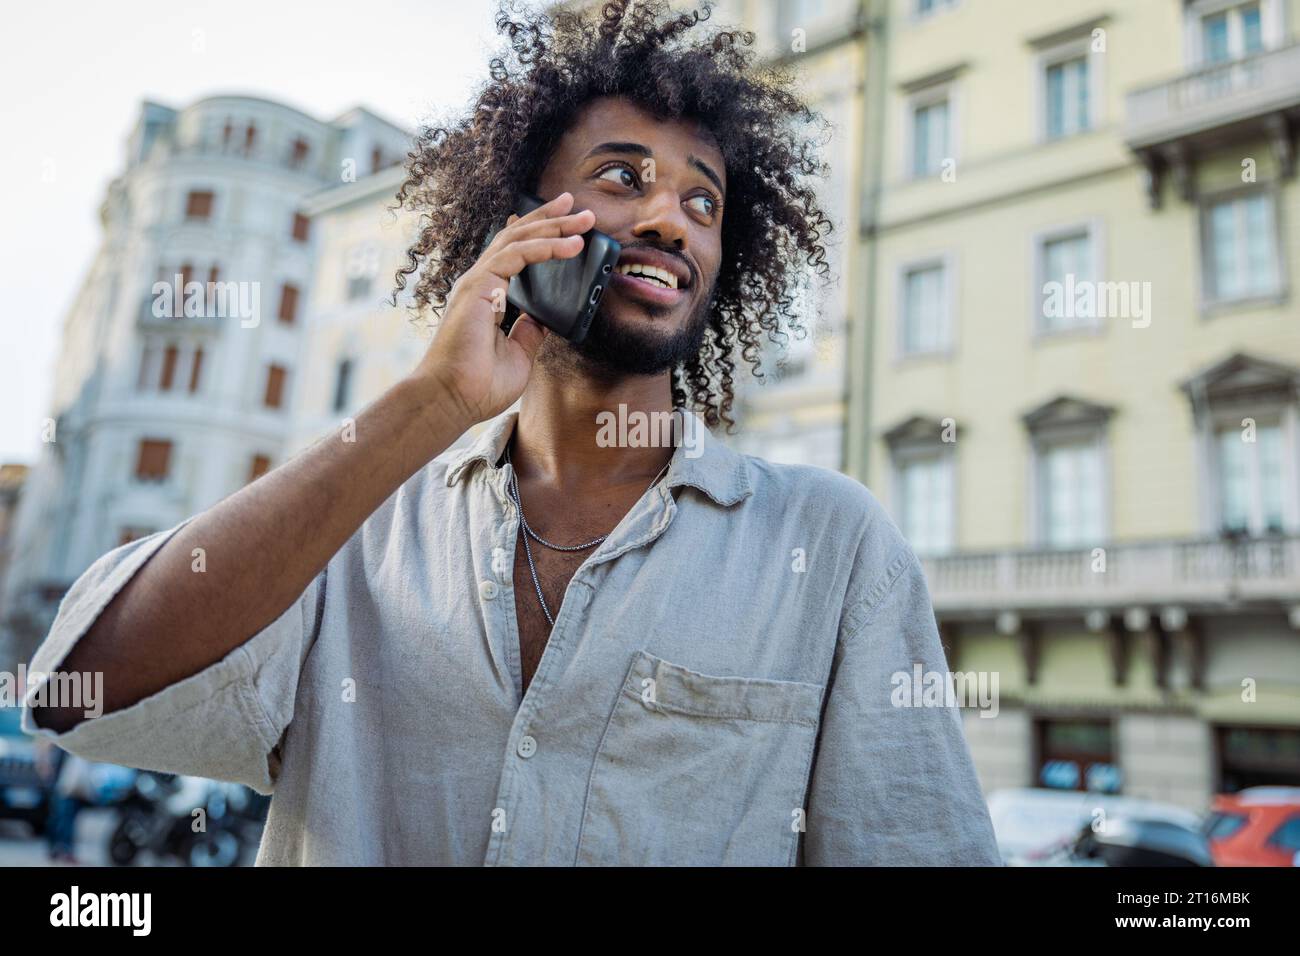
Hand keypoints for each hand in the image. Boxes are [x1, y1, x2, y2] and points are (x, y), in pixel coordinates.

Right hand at [412, 192, 595, 427]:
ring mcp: (476, 282)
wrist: (452, 399)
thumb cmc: (477, 385)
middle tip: (578, 207)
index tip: (566, 226)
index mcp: (488, 296)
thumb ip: (530, 331)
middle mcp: (479, 283)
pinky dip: (545, 247)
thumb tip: (545, 317)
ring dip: (553, 226)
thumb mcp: (519, 354)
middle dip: (549, 219)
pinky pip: (516, 255)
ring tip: (583, 218)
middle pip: (517, 238)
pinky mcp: (477, 286)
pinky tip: (571, 245)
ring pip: (518, 240)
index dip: (540, 235)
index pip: (514, 254)